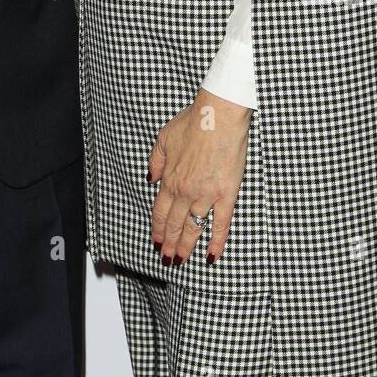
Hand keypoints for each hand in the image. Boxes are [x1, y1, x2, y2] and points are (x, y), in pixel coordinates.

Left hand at [149, 89, 250, 265]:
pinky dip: (216, 242)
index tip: (156, 241)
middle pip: (174, 224)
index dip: (157, 229)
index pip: (160, 212)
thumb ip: (156, 161)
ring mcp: (206, 195)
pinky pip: (221, 224)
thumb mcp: (164, 138)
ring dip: (186, 246)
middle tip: (167, 259)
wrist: (217, 116)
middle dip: (169, 244)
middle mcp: (185, 191)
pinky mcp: (226, 195)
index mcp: (170, 179)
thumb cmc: (192, 122)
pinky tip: (211, 255)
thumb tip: (150, 178)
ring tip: (181, 260)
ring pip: (193, 228)